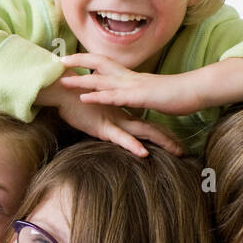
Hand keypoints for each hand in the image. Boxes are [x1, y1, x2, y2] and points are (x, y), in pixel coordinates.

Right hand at [36, 72, 183, 157]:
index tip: (173, 141)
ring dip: (160, 141)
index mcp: (119, 113)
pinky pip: (120, 138)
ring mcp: (113, 121)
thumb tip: (108, 124)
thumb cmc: (71, 99)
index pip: (144, 122)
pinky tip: (143, 154)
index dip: (159, 131)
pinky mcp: (102, 127)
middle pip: (149, 127)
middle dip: (167, 138)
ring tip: (177, 151)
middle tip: (183, 151)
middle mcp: (120, 116)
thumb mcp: (90, 111)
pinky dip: (132, 145)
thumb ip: (101, 115)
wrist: (58, 88)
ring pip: (142, 132)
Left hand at [58, 53, 206, 115]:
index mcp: (131, 77)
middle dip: (77, 63)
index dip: (86, 60)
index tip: (68, 59)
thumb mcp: (150, 92)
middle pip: (98, 65)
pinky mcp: (140, 97)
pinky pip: (115, 97)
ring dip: (81, 81)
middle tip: (57, 63)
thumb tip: (125, 95)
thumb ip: (135, 93)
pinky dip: (98, 97)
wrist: (196, 90)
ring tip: (62, 81)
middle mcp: (129, 78)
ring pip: (102, 81)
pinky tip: (84, 99)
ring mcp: (134, 86)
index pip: (104, 64)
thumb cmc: (175, 93)